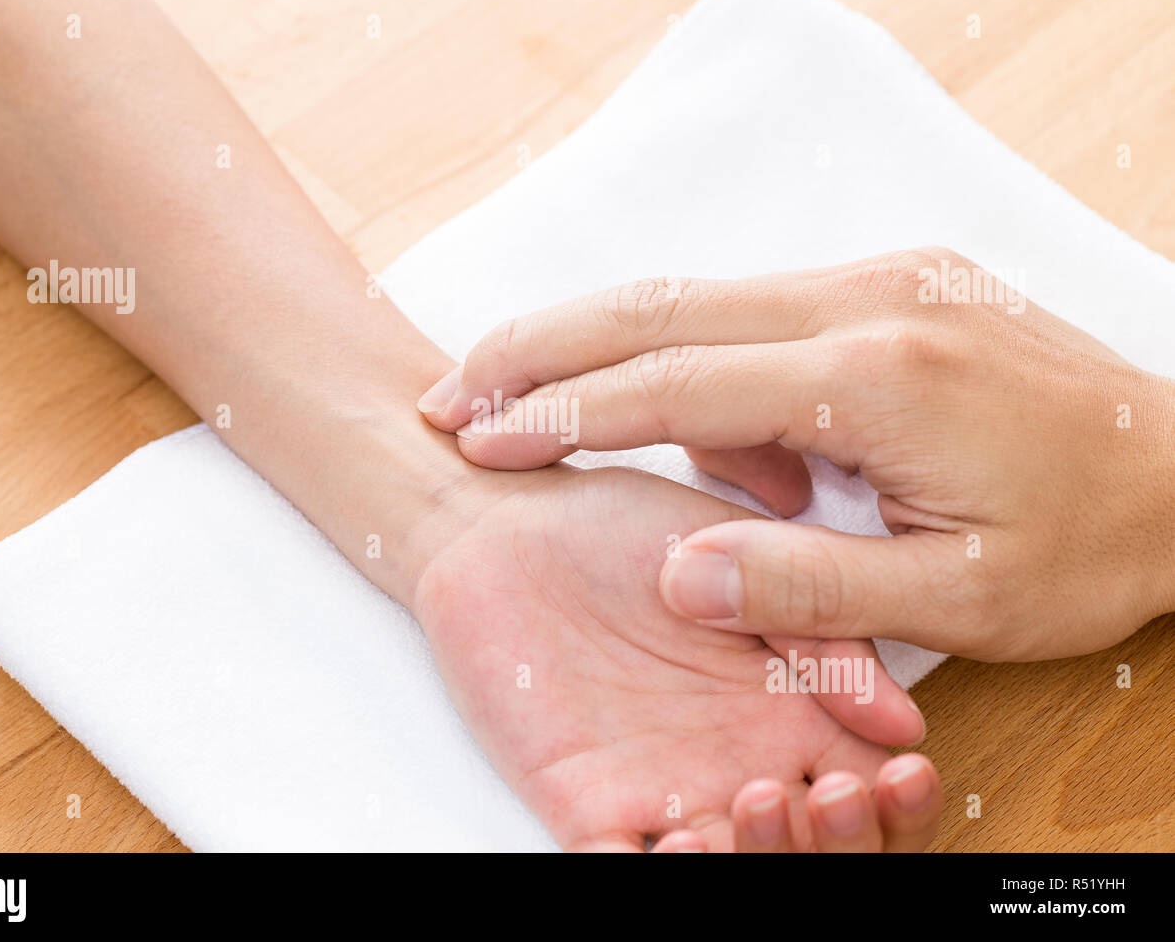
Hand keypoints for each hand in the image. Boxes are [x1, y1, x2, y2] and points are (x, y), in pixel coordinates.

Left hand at [414, 463, 936, 849]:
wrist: (504, 530)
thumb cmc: (619, 530)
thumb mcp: (738, 564)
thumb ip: (814, 635)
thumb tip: (903, 722)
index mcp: (788, 713)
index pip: (871, 789)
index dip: (899, 804)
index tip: (898, 775)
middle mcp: (737, 764)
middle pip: (817, 849)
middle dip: (840, 844)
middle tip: (830, 794)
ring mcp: (665, 791)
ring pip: (736, 870)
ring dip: (761, 864)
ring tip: (752, 806)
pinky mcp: (587, 807)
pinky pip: (628, 871)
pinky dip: (663, 877)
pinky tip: (681, 843)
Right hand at [419, 248, 1174, 660]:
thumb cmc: (1089, 542)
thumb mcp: (957, 599)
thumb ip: (805, 588)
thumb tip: (674, 574)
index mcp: (873, 378)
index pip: (675, 384)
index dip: (563, 413)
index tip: (479, 435)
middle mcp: (866, 301)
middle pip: (660, 305)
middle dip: (543, 346)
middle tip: (456, 384)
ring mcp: (879, 280)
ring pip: (700, 301)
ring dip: (622, 359)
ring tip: (607, 431)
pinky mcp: (889, 286)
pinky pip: (757, 314)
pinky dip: (700, 365)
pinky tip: (732, 438)